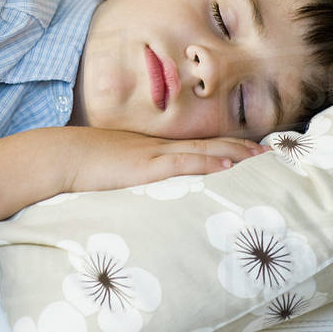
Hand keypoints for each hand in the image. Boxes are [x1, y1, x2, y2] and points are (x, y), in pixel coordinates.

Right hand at [61, 128, 267, 194]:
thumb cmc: (80, 165)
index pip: (197, 143)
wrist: (58, 156)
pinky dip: (208, 162)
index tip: (253, 149)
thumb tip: (142, 188)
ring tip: (264, 157)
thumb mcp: (113, 168)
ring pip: (204, 150)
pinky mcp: (145, 166)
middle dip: (243, 147)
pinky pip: (183, 163)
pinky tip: (228, 165)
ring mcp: (153, 154)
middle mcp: (159, 146)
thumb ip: (132, 175)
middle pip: (209, 143)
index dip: (227, 145)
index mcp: (152, 147)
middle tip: (274, 152)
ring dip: (236, 153)